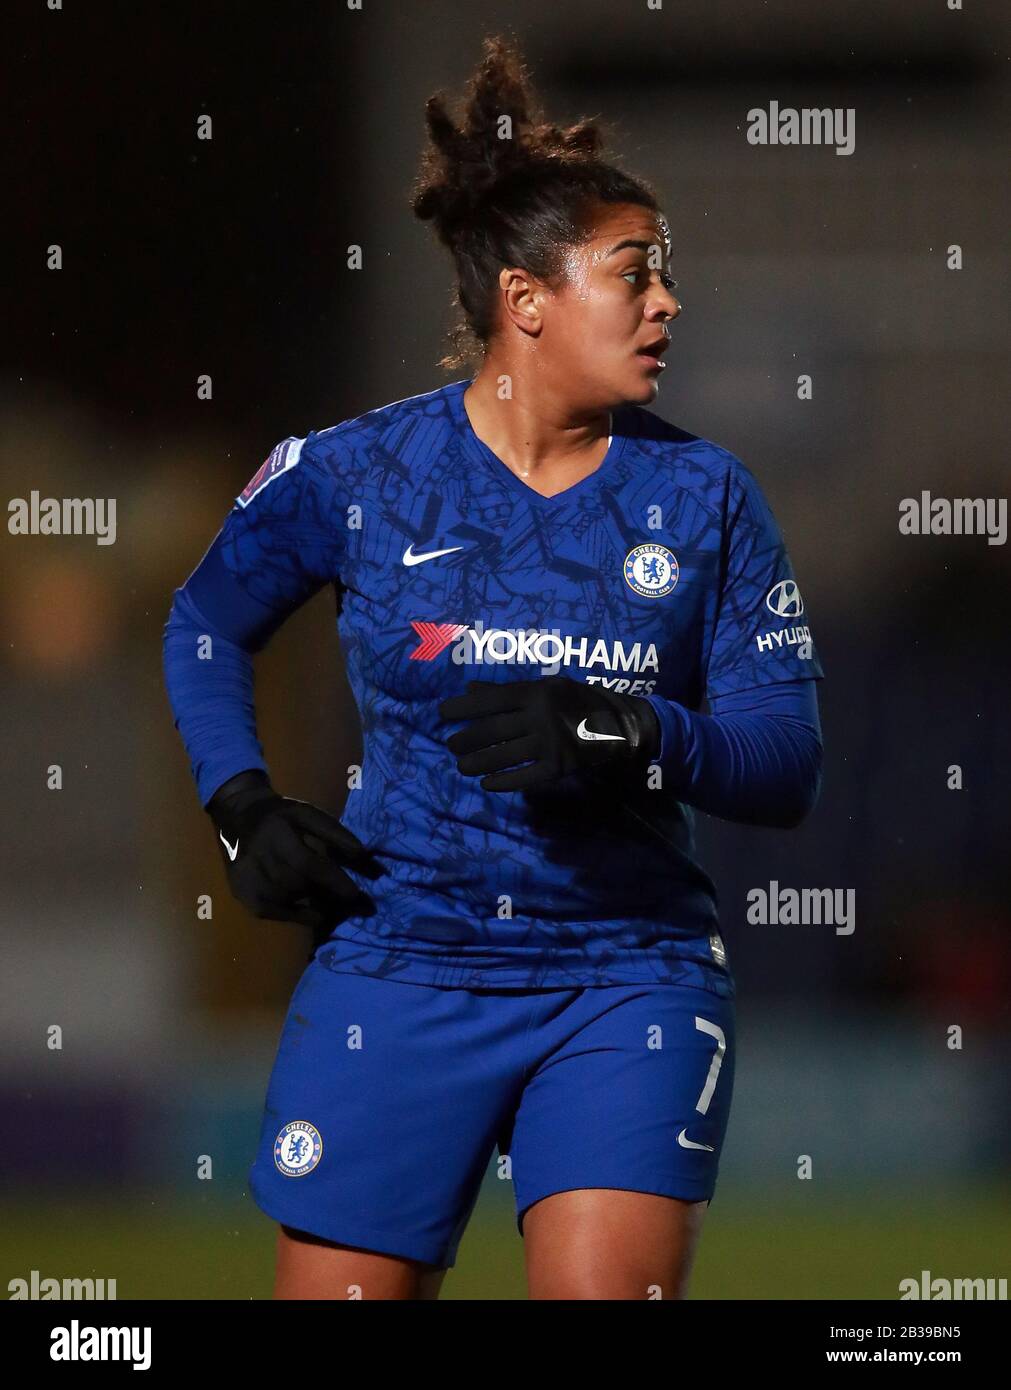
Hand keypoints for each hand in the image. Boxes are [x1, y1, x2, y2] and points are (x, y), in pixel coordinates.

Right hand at [206, 770, 381, 927]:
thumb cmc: (280, 816)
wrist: (238, 818)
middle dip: (329, 894)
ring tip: (333, 901)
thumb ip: (334, 833)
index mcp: (276, 837)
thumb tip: (363, 854)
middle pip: (301, 886)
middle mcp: (259, 862)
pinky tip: (316, 912)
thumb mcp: (307, 813)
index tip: (356, 893)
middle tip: (351, 901)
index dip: (333, 881)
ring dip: (316, 902)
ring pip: (292, 900)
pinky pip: (278, 914)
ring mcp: (249, 882)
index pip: (309, 865)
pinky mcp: (244, 896)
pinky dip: (300, 916)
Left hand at [438, 675, 659, 791]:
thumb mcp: (546, 686)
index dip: (462, 707)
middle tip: (451, 746)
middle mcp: (540, 715)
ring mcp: (550, 743)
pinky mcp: (559, 767)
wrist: (620, 725)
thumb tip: (470, 690)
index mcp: (536, 691)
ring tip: (462, 766)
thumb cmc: (577, 700)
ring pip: (502, 756)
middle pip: (491, 731)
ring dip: (476, 763)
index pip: (490, 700)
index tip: (442, 714)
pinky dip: (502, 782)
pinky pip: (523, 778)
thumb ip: (508, 690)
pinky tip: (487, 784)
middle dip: (465, 739)